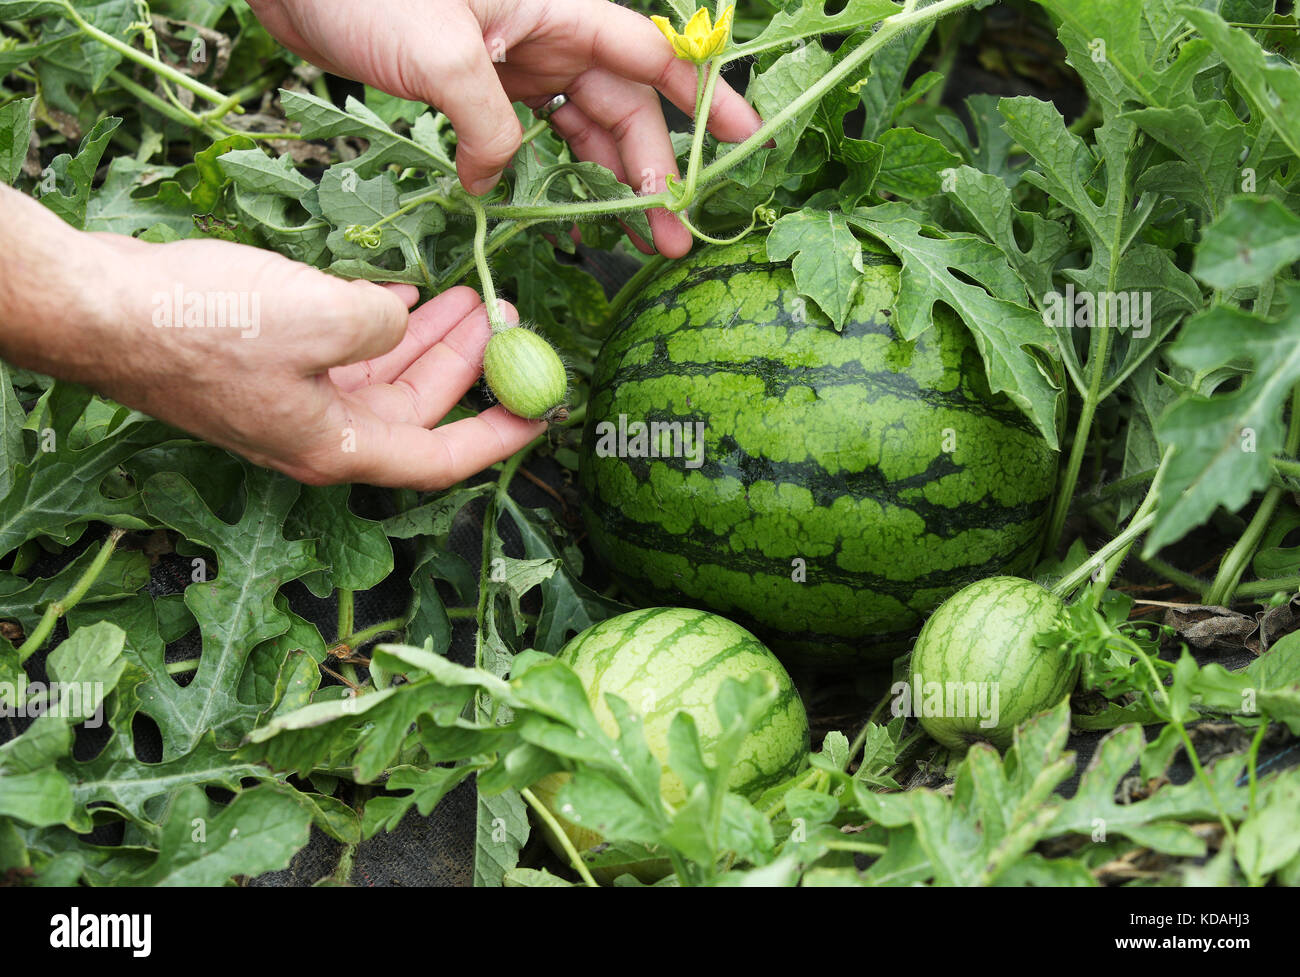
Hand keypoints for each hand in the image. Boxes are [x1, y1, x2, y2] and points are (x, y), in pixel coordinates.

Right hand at [0, 187, 541, 489]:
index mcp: (338, 447)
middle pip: (417, 410)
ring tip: (468, 295)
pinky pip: (344, 354)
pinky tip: (400, 292)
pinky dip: (377, 325)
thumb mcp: (321, 318)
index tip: (543, 412)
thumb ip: (382, 326)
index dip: (498, 438)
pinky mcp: (268, 366)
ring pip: (383, 377)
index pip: (440, 458)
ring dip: (426, 338)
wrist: (101, 309)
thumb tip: (398, 318)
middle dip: (467, 365)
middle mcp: (320, 435)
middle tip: (504, 317)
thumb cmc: (205, 325)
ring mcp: (291, 400)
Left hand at [247, 0, 762, 256]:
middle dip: (652, 172)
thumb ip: (490, 126)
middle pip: (621, 108)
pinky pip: (524, 136)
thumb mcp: (441, 57)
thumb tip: (498, 180)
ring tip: (632, 238)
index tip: (742, 142)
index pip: (649, 58)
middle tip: (671, 236)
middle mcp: (543, 34)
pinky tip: (548, 210)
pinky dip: (538, 173)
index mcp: (556, 10)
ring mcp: (509, 61)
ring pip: (580, 127)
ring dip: (607, 182)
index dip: (701, 102)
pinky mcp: (471, 85)